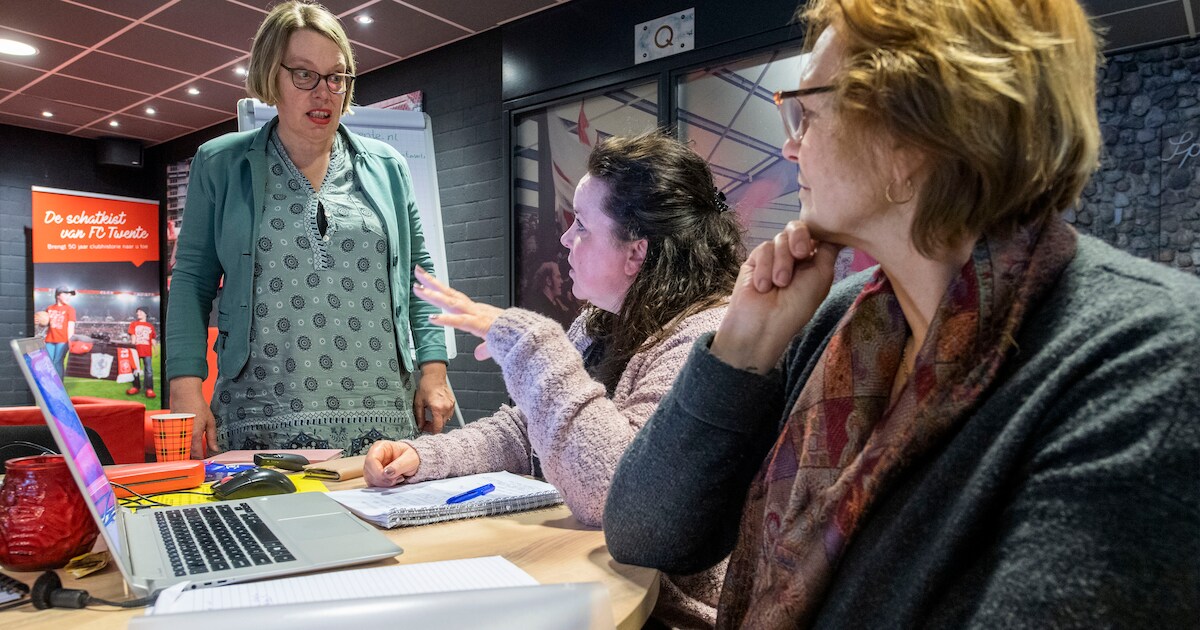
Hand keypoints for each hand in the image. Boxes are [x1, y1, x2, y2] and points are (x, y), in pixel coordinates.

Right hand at [168, 376, 219, 457]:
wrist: (184, 394)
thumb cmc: (198, 406)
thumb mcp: (210, 422)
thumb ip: (212, 438)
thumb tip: (215, 450)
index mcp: (195, 435)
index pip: (197, 455)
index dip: (201, 460)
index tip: (204, 462)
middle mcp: (183, 436)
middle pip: (185, 455)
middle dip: (191, 460)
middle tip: (198, 459)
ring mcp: (174, 433)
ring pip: (177, 451)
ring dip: (183, 455)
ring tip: (190, 454)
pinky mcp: (169, 430)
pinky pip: (172, 443)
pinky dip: (176, 447)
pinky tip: (181, 447)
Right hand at [363, 440, 420, 486]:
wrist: (412, 462)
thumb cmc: (410, 457)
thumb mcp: (410, 459)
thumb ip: (399, 465)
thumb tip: (387, 472)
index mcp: (380, 447)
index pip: (371, 459)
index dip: (377, 471)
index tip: (388, 477)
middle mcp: (373, 456)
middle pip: (368, 470)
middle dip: (381, 479)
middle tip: (394, 480)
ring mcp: (372, 467)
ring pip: (369, 479)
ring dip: (382, 483)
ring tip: (396, 480)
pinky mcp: (373, 476)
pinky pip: (373, 484)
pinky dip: (382, 486)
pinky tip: (392, 482)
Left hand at [412, 266, 503, 360]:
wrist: (523, 337)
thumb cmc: (511, 336)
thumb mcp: (493, 344)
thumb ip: (484, 348)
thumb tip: (479, 354)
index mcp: (476, 311)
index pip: (455, 297)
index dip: (441, 289)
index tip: (427, 281)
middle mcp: (473, 309)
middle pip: (449, 293)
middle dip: (432, 283)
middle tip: (418, 271)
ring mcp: (475, 315)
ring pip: (451, 302)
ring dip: (433, 295)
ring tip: (417, 289)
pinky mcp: (477, 324)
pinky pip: (459, 321)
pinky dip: (445, 319)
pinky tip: (431, 318)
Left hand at [413, 362, 455, 432]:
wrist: (434, 375)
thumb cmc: (426, 385)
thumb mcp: (418, 402)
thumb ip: (419, 417)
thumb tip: (420, 426)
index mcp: (437, 408)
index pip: (437, 427)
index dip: (431, 431)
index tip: (426, 429)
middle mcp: (446, 408)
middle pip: (442, 425)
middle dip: (433, 426)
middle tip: (426, 422)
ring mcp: (451, 405)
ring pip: (446, 420)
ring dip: (438, 420)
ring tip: (431, 415)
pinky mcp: (453, 403)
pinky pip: (449, 414)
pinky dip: (443, 415)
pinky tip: (436, 410)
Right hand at [712, 221, 840, 371]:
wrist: (765, 323)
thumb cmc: (797, 306)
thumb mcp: (821, 276)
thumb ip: (828, 249)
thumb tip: (837, 233)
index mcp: (812, 261)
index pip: (815, 233)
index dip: (815, 234)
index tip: (814, 246)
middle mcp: (793, 257)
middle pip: (797, 228)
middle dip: (799, 239)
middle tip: (800, 255)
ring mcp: (773, 258)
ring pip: (780, 239)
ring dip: (782, 262)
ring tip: (779, 284)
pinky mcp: (754, 261)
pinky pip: (763, 249)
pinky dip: (765, 268)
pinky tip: (764, 286)